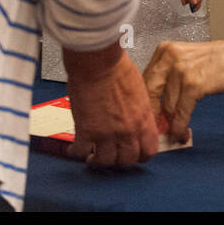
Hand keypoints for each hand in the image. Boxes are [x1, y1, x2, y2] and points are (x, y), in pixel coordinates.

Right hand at [64, 44, 158, 168]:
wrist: (98, 62)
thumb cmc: (117, 69)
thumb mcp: (140, 92)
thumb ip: (140, 111)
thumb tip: (139, 122)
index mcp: (143, 119)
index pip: (149, 151)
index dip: (141, 156)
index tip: (133, 154)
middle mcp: (128, 130)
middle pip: (128, 161)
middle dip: (119, 161)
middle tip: (112, 156)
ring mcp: (107, 133)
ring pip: (105, 162)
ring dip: (98, 161)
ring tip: (92, 156)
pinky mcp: (86, 131)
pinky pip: (81, 152)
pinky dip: (76, 153)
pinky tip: (74, 149)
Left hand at [144, 36, 223, 141]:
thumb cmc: (217, 60)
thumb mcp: (186, 62)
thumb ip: (169, 80)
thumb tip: (156, 108)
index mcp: (165, 51)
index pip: (145, 80)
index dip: (144, 103)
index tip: (146, 117)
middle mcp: (169, 58)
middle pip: (149, 93)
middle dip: (152, 115)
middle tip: (155, 129)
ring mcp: (181, 70)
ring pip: (167, 106)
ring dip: (170, 125)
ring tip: (174, 134)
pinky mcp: (193, 84)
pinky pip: (181, 112)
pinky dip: (180, 126)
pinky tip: (182, 132)